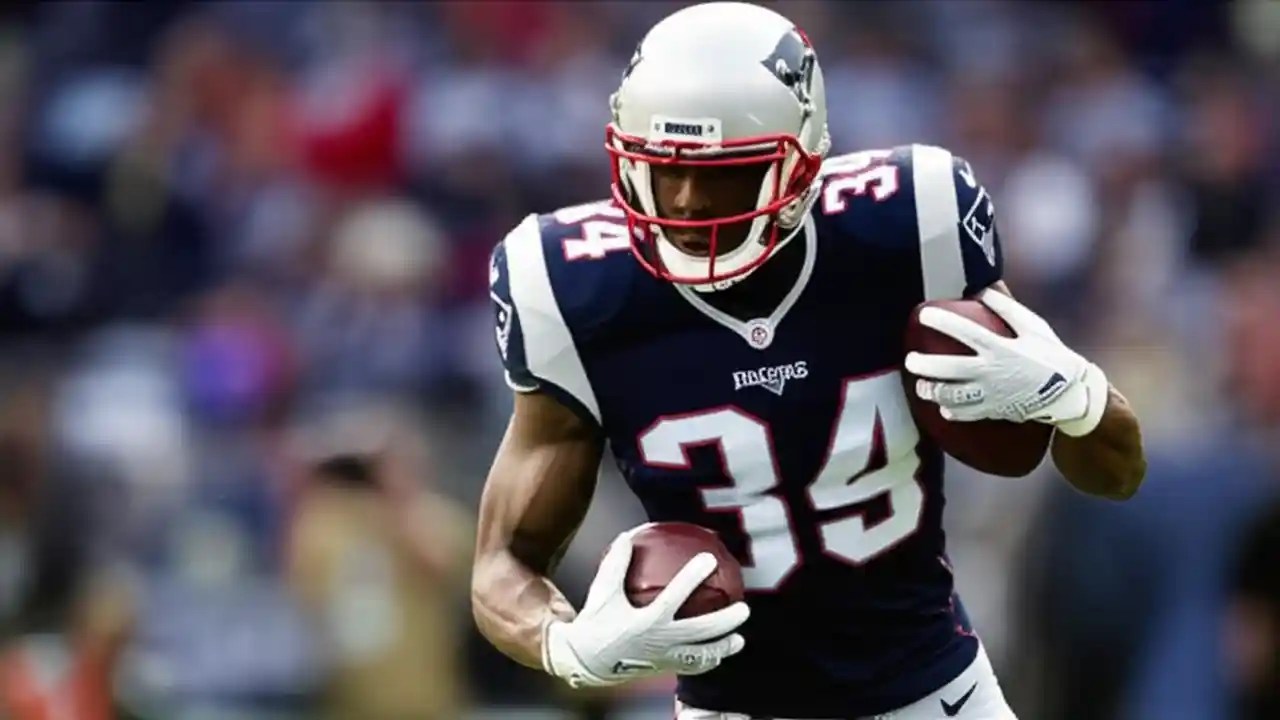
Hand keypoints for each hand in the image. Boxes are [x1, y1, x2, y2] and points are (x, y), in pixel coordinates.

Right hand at [541, 529, 749, 687]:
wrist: (586, 661)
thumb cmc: (596, 622)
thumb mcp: (602, 591)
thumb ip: (615, 564)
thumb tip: (627, 535)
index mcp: (645, 621)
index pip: (675, 597)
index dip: (692, 578)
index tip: (710, 558)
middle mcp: (658, 642)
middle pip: (700, 632)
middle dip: (724, 622)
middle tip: (744, 609)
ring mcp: (663, 658)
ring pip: (700, 656)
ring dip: (722, 648)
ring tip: (740, 640)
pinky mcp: (663, 668)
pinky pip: (690, 666)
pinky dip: (706, 661)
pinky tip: (719, 654)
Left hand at [904, 289, 1108, 436]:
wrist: (1070, 393)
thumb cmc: (1051, 353)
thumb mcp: (1033, 326)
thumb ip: (1007, 307)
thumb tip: (984, 287)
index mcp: (1001, 348)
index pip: (966, 331)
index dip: (943, 321)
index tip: (923, 314)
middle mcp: (993, 372)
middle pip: (951, 369)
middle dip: (926, 366)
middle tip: (910, 361)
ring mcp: (993, 395)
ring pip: (954, 397)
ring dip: (934, 392)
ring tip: (921, 387)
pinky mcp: (996, 411)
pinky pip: (969, 415)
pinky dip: (954, 412)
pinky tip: (943, 408)